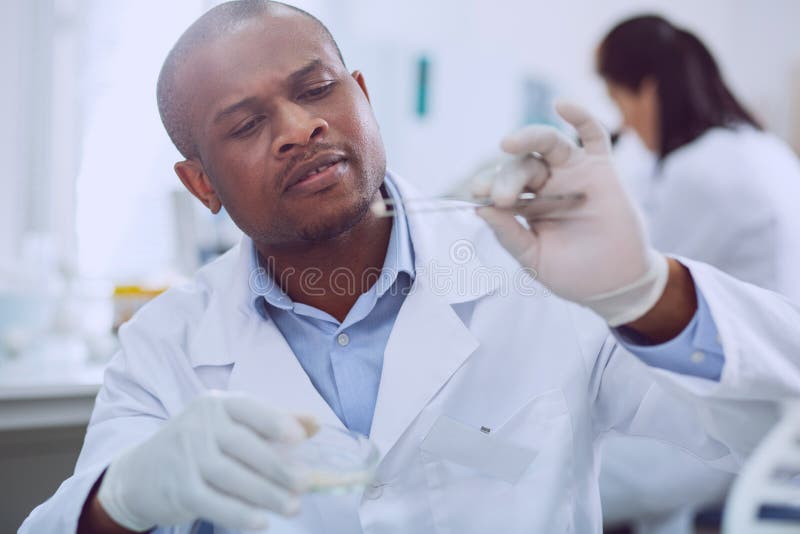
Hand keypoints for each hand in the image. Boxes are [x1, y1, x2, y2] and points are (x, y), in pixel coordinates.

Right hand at [97, 392, 316, 530]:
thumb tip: (315, 424)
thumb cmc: (200, 444)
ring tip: (293, 507)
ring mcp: (187, 457)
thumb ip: (272, 422)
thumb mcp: (230, 424)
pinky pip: (215, 504)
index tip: (301, 438)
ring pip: (233, 478)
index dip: (275, 422)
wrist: (140, 473)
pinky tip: (262, 521)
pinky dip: (240, 514)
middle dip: (278, 467)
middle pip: (245, 447)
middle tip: (306, 483)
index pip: (248, 409)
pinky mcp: (180, 489)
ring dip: (266, 495)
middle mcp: (199, 426)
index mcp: (217, 404)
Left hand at [474, 102, 667, 325]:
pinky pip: (592, 135)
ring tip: (508, 143)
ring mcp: (572, 173)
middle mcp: (546, 184)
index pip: (501, 185)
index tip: (477, 193)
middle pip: (521, 165)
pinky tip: (563, 105)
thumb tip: (481, 209)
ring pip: (548, 144)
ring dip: (528, 137)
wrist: (615, 284)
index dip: (488, 185)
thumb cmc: (573, 273)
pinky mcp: (601, 168)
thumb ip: (509, 235)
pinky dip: (580, 116)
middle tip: (505, 197)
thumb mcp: (533, 259)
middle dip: (508, 178)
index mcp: (526, 205)